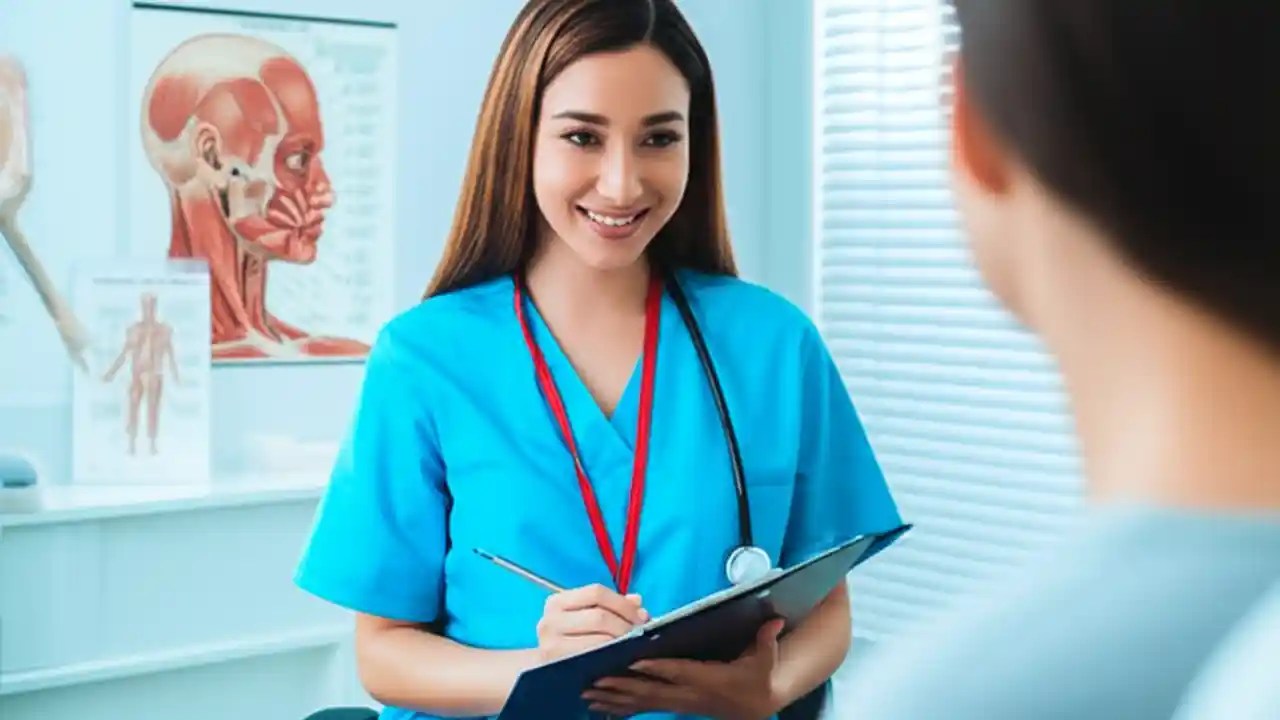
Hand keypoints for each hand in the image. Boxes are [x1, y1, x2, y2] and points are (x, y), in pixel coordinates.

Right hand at [535, 583, 648, 663]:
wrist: (547, 667)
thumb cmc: (572, 637)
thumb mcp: (586, 616)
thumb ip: (612, 605)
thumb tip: (638, 602)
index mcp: (557, 601)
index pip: (596, 592)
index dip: (623, 604)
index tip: (642, 616)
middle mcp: (550, 620)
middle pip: (599, 616)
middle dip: (626, 625)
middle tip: (641, 633)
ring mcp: (552, 645)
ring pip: (599, 639)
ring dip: (622, 643)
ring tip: (635, 645)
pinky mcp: (559, 666)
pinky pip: (594, 659)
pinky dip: (612, 657)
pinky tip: (621, 658)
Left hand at [582, 617, 786, 719]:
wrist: (757, 706)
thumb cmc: (758, 676)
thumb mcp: (765, 658)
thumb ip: (765, 639)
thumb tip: (774, 618)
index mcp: (708, 679)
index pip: (678, 672)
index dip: (657, 668)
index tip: (634, 662)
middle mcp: (689, 694)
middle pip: (651, 691)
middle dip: (622, 686)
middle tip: (595, 680)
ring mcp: (679, 703)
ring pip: (642, 702)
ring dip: (614, 699)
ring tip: (587, 694)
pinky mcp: (674, 706)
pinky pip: (644, 708)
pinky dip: (620, 707)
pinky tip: (599, 706)